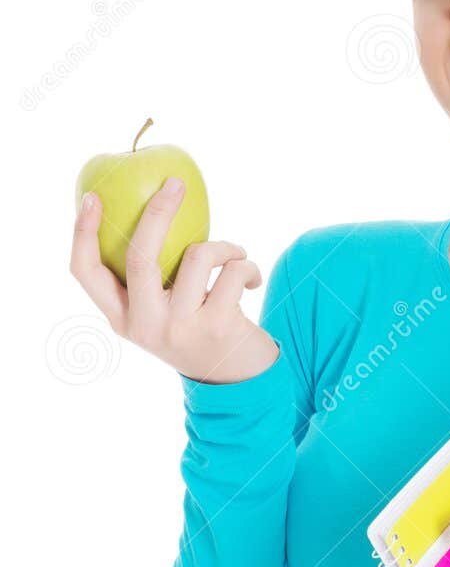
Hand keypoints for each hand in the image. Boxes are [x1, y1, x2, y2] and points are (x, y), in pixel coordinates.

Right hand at [69, 177, 278, 383]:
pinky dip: (247, 265)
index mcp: (122, 318)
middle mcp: (145, 326)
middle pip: (139, 256)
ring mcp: (180, 328)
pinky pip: (233, 270)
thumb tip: (152, 209)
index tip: (91, 197)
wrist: (241, 382)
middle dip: (158, 211)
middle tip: (175, 183)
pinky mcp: (217, 327)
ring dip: (225, 246)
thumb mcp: (163, 313)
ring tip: (235, 256)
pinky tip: (251, 278)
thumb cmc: (198, 330)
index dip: (82, 233)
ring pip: (198, 255)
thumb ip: (150, 280)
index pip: (86, 273)